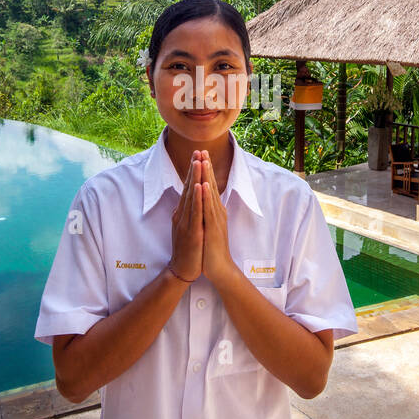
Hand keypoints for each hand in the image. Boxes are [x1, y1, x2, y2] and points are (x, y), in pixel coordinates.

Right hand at [169, 152, 203, 281]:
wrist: (183, 270)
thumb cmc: (188, 250)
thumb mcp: (187, 227)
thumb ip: (188, 213)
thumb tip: (190, 201)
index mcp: (182, 213)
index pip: (188, 188)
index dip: (192, 172)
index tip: (197, 156)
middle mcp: (182, 214)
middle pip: (188, 188)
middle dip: (193, 169)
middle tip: (197, 151)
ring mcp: (185, 222)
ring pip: (191, 196)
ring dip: (194, 178)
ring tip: (198, 161)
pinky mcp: (191, 231)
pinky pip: (195, 212)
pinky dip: (197, 198)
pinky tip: (199, 186)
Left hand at [199, 150, 233, 285]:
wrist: (219, 268)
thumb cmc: (211, 248)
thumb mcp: (208, 226)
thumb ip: (206, 213)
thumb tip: (203, 202)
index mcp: (214, 211)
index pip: (208, 186)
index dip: (204, 170)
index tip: (200, 155)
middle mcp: (217, 212)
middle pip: (211, 185)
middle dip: (206, 167)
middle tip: (202, 149)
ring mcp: (215, 219)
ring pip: (210, 194)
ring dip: (206, 176)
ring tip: (203, 160)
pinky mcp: (212, 228)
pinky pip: (208, 209)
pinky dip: (206, 196)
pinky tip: (204, 185)